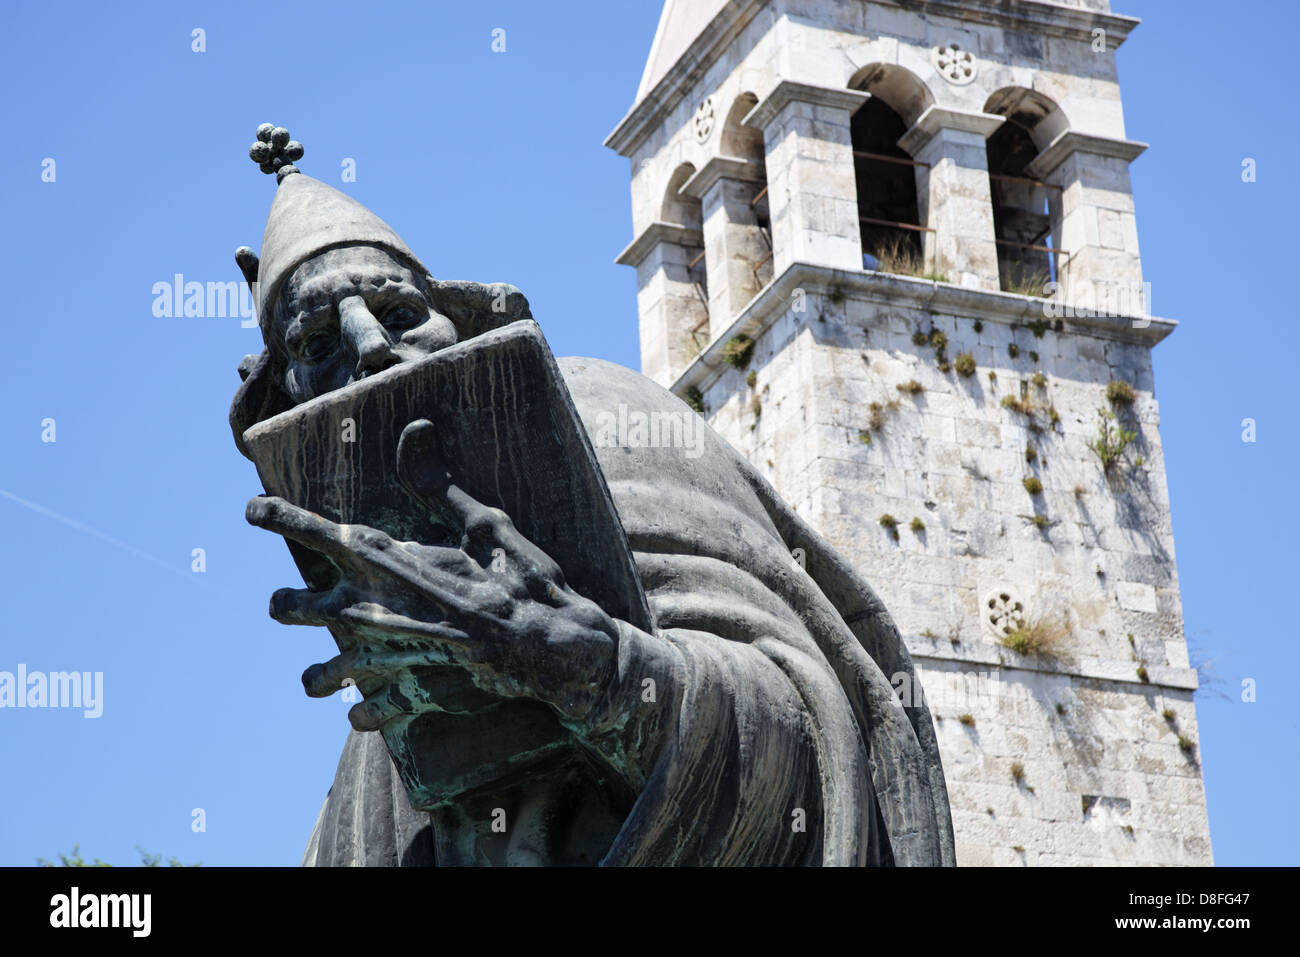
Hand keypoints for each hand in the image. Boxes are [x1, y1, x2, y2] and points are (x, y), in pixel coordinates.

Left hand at [248, 419, 618, 730]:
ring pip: (327, 674)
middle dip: (292, 604)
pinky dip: (367, 710)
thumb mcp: (484, 525)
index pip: (326, 536)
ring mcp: (396, 657)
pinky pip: (371, 711)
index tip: (252, 508)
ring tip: (318, 677)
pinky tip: (365, 709)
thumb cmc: (525, 580)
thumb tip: (415, 428)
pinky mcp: (418, 693)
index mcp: (398, 564)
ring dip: (322, 675)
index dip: (284, 520)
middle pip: (303, 607)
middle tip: (289, 603)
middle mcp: (384, 612)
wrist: (557, 650)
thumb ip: (437, 484)